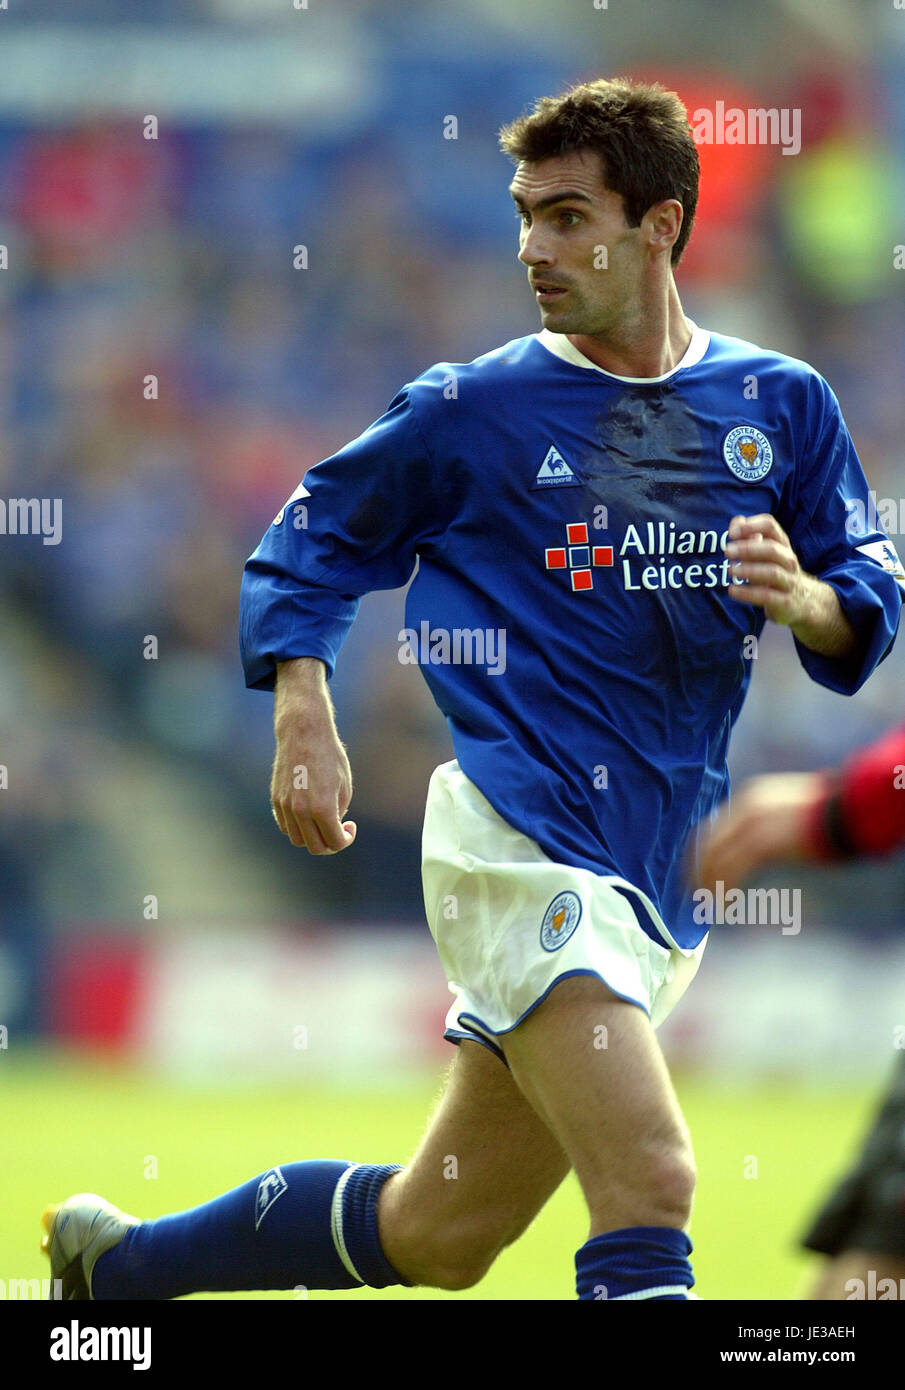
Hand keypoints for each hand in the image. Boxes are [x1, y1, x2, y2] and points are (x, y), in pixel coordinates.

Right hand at [270, 658, 356, 853]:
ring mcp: (286, 806)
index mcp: (323, 808)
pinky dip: (298, 828)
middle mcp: (301, 811)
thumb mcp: (344, 786)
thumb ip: (338, 812)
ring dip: (312, 837)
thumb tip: (331, 829)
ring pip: (297, 840)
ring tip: (323, 822)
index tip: (350, 827)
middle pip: (315, 847)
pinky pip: (286, 826)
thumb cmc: (330, 756)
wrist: (304, 733)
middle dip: (330, 844)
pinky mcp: (276, 799)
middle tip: (338, 831)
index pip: (335, 843)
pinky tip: (308, 814)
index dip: (346, 839)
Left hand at [692, 773, 824, 894]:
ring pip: (715, 859)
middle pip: (707, 842)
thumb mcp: (790, 810)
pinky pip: (730, 870)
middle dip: (698, 869)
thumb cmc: (829, 813)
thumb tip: (761, 849)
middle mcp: (745, 808)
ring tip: (708, 903)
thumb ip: (769, 824)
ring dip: (708, 883)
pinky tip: (724, 903)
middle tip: (694, 891)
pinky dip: (723, 889)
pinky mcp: (761, 844)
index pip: (714, 826)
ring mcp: (751, 825)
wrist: (849, 809)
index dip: (703, 852)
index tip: (699, 870)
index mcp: (751, 797)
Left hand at [723, 514, 811, 625]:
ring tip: (730, 570)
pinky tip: (732, 590)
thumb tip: (736, 521)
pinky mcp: (785, 602)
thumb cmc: (775, 571)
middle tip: (727, 551)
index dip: (751, 526)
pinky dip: (748, 593)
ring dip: (749, 570)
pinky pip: (767, 596)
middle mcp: (788, 560)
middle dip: (748, 549)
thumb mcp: (764, 553)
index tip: (731, 533)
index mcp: (782, 544)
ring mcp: (789, 581)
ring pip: (772, 572)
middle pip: (772, 549)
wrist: (802, 601)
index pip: (770, 526)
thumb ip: (748, 536)